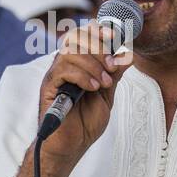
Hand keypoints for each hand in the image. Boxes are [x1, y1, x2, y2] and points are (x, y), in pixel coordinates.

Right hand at [36, 22, 131, 175]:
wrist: (71, 146)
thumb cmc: (85, 122)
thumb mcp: (106, 95)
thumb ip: (114, 75)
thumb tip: (128, 55)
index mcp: (77, 64)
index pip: (83, 35)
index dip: (97, 30)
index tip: (114, 36)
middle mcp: (64, 66)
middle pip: (76, 37)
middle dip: (99, 48)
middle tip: (112, 67)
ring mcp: (55, 76)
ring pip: (70, 52)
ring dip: (93, 64)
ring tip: (104, 83)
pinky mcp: (49, 88)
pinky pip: (63, 70)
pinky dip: (82, 76)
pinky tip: (93, 87)